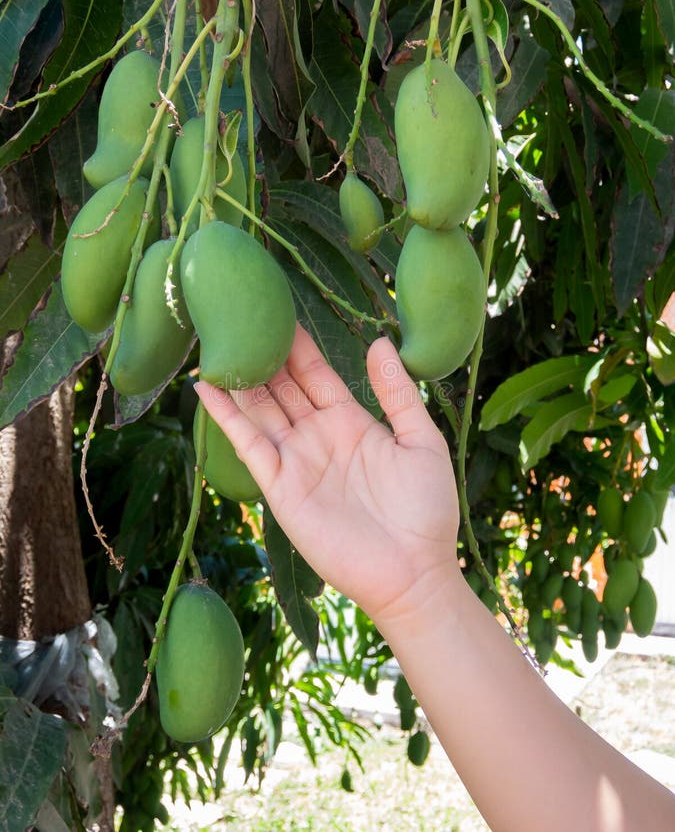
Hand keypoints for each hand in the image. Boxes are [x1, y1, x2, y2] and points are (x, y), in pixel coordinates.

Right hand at [195, 324, 459, 623]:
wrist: (414, 571)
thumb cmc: (426, 509)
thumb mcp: (420, 440)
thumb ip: (397, 393)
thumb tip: (378, 341)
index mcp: (350, 421)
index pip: (316, 372)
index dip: (297, 343)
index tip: (279, 308)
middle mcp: (317, 435)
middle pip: (281, 385)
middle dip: (261, 353)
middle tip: (238, 314)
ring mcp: (296, 459)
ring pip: (259, 408)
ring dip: (238, 378)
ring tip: (215, 341)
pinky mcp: (280, 487)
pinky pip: (248, 444)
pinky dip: (225, 416)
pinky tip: (206, 387)